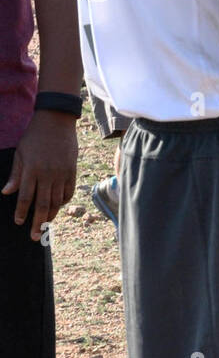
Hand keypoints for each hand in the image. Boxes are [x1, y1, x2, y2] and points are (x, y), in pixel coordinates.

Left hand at [1, 110, 78, 240]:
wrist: (56, 121)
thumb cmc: (34, 136)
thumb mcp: (20, 153)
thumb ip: (15, 175)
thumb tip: (7, 192)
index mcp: (31, 170)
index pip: (25, 197)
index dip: (22, 212)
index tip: (19, 222)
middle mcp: (47, 174)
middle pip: (43, 204)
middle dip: (37, 222)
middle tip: (33, 236)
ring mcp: (61, 173)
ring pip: (56, 201)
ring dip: (51, 215)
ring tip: (46, 226)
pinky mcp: (72, 171)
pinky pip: (68, 192)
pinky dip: (63, 202)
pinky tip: (58, 207)